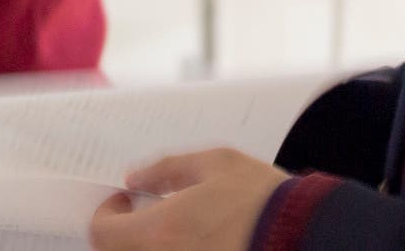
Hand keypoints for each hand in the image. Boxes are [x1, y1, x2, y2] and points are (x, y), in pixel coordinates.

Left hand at [88, 150, 287, 250]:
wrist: (302, 235)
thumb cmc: (261, 199)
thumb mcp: (216, 163)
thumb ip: (167, 169)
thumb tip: (135, 179)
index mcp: (161, 229)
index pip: (102, 232)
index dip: (105, 213)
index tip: (124, 200)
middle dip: (124, 230)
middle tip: (144, 213)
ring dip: (148, 242)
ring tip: (177, 225)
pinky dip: (173, 249)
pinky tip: (197, 238)